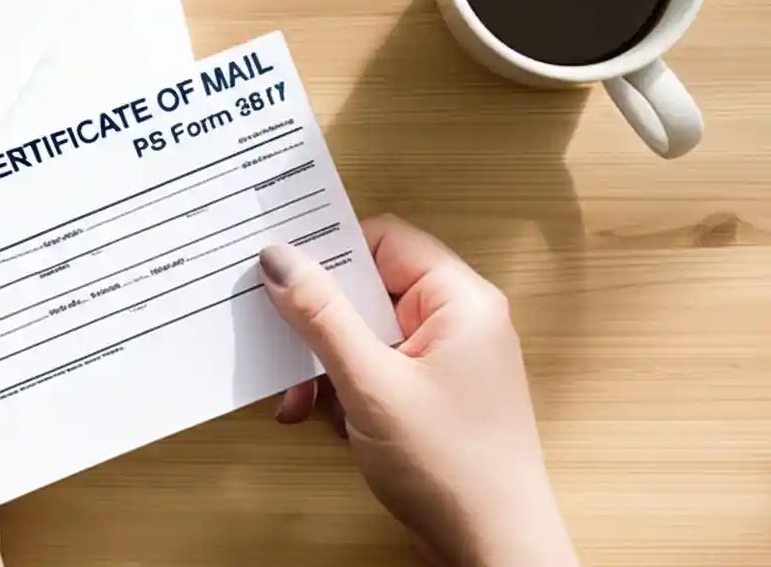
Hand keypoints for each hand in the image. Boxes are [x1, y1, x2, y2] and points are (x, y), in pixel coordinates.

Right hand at [262, 215, 577, 566]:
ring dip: (324, 363)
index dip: (330, 250)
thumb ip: (321, 316)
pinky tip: (319, 417)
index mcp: (459, 300)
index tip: (280, 270)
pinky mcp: (431, 394)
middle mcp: (457, 320)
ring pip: (365, 332)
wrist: (494, 550)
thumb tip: (279, 258)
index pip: (384, 239)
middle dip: (318, 322)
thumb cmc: (451, 468)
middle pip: (368, 288)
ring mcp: (445, 359)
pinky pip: (374, 367)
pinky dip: (342, 387)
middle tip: (281, 345)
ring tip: (300, 401)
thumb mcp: (371, 384)